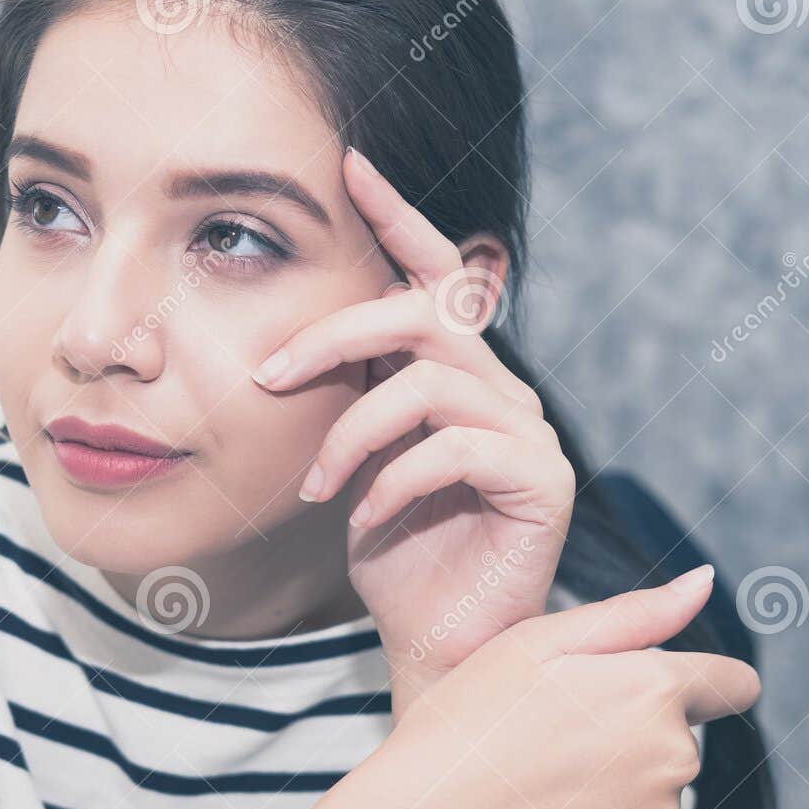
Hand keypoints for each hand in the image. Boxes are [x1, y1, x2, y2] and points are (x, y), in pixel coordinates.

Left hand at [253, 146, 574, 715]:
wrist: (435, 642)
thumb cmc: (393, 551)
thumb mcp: (355, 459)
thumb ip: (348, 394)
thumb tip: (289, 339)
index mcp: (458, 372)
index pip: (433, 275)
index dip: (396, 216)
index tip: (346, 166)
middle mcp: (499, 388)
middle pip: (423, 314)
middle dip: (335, 333)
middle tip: (267, 374)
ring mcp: (527, 432)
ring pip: (429, 382)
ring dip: (350, 432)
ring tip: (313, 486)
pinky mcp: (540, 481)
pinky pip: (453, 450)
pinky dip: (391, 480)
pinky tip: (363, 518)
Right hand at [269, 565, 761, 808]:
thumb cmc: (466, 727)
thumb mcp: (537, 643)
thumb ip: (635, 614)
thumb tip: (701, 581)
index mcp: (651, 690)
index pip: (733, 683)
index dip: (699, 682)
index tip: (653, 692)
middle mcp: (670, 757)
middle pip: (679, 733)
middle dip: (633, 727)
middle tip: (552, 730)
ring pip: (654, 784)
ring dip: (615, 778)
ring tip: (540, 775)